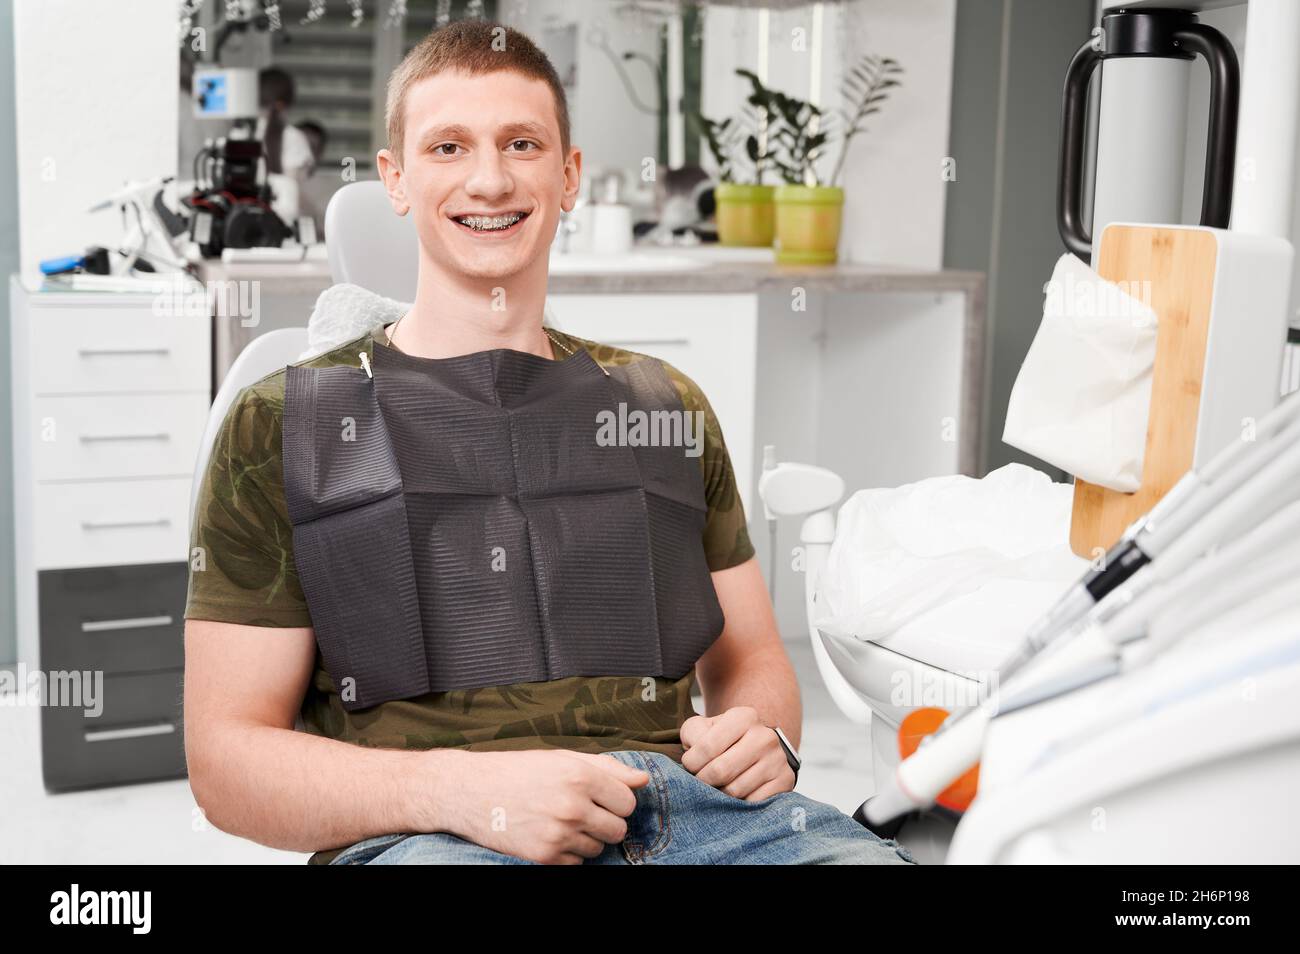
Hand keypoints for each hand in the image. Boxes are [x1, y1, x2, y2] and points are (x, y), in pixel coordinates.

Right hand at [430, 749, 649, 864]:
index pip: (628, 802)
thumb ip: (607, 768)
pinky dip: (568, 853)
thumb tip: (643, 779)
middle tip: (583, 811)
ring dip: (586, 838)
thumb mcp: (562, 759)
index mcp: (580, 776)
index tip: (602, 798)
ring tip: (561, 820)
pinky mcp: (544, 856)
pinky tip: (549, 834)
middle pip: (618, 829)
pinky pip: (577, 863)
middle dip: (606, 822)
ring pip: (598, 848)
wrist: (470, 791)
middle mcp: (572, 806)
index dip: (616, 801)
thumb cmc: (519, 770)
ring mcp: (558, 834)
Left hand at [680, 706, 795, 800]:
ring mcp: (777, 759)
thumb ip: (692, 735)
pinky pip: (753, 803)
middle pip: (721, 771)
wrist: (757, 749)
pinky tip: (736, 795)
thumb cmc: (723, 740)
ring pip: (736, 790)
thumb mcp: (703, 728)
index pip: (708, 746)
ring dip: (720, 794)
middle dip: (703, 781)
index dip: (692, 763)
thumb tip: (694, 758)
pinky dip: (740, 804)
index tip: (690, 766)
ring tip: (718, 786)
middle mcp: (764, 736)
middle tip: (700, 781)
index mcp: (743, 717)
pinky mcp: (785, 781)